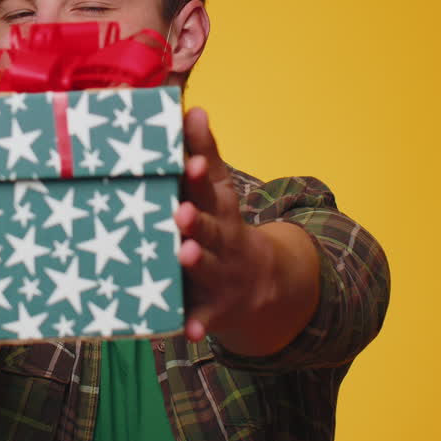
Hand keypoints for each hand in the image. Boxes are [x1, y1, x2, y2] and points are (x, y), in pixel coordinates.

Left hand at [175, 108, 320, 356]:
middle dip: (197, 220)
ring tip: (183, 254)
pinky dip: (198, 326)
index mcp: (220, 206)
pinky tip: (189, 333)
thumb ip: (202, 151)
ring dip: (196, 262)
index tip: (193, 161)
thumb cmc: (222, 222)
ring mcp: (221, 275)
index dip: (202, 172)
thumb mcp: (218, 188)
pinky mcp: (214, 308)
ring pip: (206, 268)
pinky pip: (204, 319)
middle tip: (180, 211)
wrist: (260, 280)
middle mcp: (224, 239)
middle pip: (211, 228)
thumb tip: (191, 107)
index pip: (211, 186)